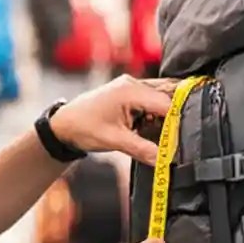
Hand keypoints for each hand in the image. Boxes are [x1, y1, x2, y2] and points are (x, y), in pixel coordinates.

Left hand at [49, 75, 177, 165]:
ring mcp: (131, 86)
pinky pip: (152, 98)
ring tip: (165, 132)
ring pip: (161, 95)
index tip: (180, 139)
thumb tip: (163, 159)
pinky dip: (157, 112)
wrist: (64, 124)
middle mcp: (133, 83)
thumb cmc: (84, 128)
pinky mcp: (129, 92)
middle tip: (180, 134)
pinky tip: (154, 127)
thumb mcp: (114, 141)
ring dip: (166, 114)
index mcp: (130, 91)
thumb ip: (142, 149)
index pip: (166, 103)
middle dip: (175, 114)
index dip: (176, 121)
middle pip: (168, 94)